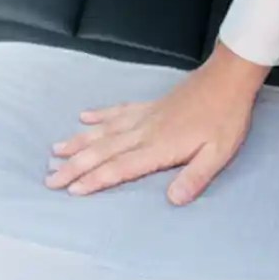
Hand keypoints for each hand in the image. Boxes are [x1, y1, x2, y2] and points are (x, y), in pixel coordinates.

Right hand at [45, 43, 268, 204]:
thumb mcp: (218, 154)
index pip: (120, 168)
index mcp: (159, 147)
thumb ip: (195, 177)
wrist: (229, 79)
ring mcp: (145, 116)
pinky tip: (84, 116)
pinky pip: (118, 111)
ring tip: (56, 150)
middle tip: (50, 178)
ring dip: (78, 142)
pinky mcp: (150, 105)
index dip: (95, 180)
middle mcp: (145, 131)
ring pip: (104, 131)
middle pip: (102, 151)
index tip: (71, 189)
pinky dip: (99, 115)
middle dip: (74, 166)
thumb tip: (174, 200)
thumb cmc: (226, 118)